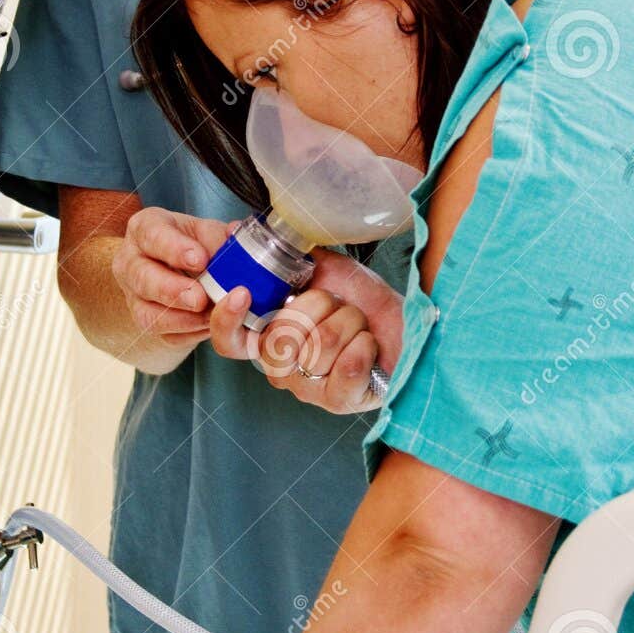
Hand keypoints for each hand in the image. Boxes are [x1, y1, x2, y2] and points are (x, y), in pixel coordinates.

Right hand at [111, 207, 236, 350]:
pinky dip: (189, 333)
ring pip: (148, 315)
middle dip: (173, 291)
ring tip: (209, 316)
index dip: (175, 249)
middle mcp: (130, 262)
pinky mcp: (146, 322)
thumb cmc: (190, 243)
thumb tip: (235, 236)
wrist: (174, 268)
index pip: (152, 235)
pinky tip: (208, 326)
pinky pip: (164, 334)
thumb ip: (220, 236)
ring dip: (182, 319)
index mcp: (144, 229)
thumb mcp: (205, 231)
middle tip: (200, 298)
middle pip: (143, 279)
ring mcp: (134, 296)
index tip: (200, 259)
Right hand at [208, 249, 404, 414]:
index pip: (228, 340)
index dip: (227, 318)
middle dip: (321, 305)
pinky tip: (369, 344)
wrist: (406, 321)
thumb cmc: (362, 299)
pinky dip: (365, 344)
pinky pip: (347, 366)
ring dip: (351, 322)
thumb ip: (286, 257)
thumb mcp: (322, 268)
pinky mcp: (339, 401)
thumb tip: (249, 230)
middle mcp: (281, 369)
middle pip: (283, 335)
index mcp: (268, 338)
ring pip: (322, 345)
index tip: (244, 292)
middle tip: (338, 305)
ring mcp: (308, 390)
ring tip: (358, 324)